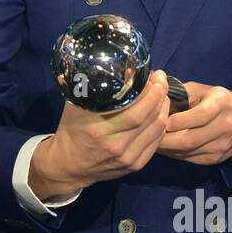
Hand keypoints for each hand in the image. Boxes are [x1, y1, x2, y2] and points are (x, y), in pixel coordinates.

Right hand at [28, 70, 171, 199]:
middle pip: (151, 119)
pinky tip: (159, 113)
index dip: (151, 93)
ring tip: (162, 94)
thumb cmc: (71, 131)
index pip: (136, 112)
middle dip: (161, 96)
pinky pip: (156, 142)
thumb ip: (91, 90)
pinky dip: (161, 125)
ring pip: (158, 130)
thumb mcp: (75, 108)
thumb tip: (109, 66)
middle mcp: (115, 145)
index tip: (155, 76)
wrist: (68, 166)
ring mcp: (127, 158)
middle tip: (162, 80)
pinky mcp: (135, 165)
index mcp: (98, 129)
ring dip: (164, 109)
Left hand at [157, 81, 231, 164]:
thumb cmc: (213, 99)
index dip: (178, 121)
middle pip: (192, 138)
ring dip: (168, 149)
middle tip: (149, 135)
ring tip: (153, 142)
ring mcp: (223, 144)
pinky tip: (165, 148)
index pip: (200, 115)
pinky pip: (192, 159)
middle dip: (167, 139)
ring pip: (190, 151)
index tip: (160, 121)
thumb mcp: (198, 90)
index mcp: (221, 103)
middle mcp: (226, 125)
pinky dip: (175, 154)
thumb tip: (154, 101)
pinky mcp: (218, 157)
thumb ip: (178, 94)